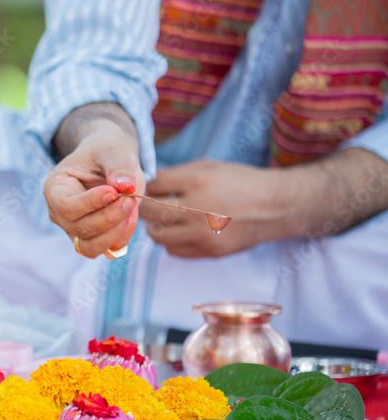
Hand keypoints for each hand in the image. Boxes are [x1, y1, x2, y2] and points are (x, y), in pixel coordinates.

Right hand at [44, 106, 143, 258]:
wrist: (111, 161)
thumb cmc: (106, 152)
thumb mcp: (112, 149)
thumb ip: (118, 165)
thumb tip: (126, 186)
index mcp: (55, 188)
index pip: (65, 206)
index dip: (90, 203)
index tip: (113, 190)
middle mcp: (59, 214)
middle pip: (80, 229)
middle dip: (109, 217)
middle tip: (130, 197)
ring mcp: (75, 229)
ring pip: (91, 247)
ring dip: (115, 232)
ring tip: (131, 206)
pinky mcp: (94, 239)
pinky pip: (107, 250)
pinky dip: (123, 237)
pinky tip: (132, 216)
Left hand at [141, 159, 281, 257]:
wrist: (275, 206)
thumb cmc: (239, 182)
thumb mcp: (209, 167)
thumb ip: (176, 175)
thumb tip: (146, 183)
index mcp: (197, 182)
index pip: (153, 186)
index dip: (147, 187)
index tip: (148, 188)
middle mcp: (198, 209)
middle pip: (150, 212)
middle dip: (144, 207)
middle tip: (147, 205)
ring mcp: (203, 234)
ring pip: (157, 236)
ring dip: (156, 227)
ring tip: (165, 220)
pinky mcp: (209, 251)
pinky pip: (173, 251)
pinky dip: (171, 242)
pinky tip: (180, 231)